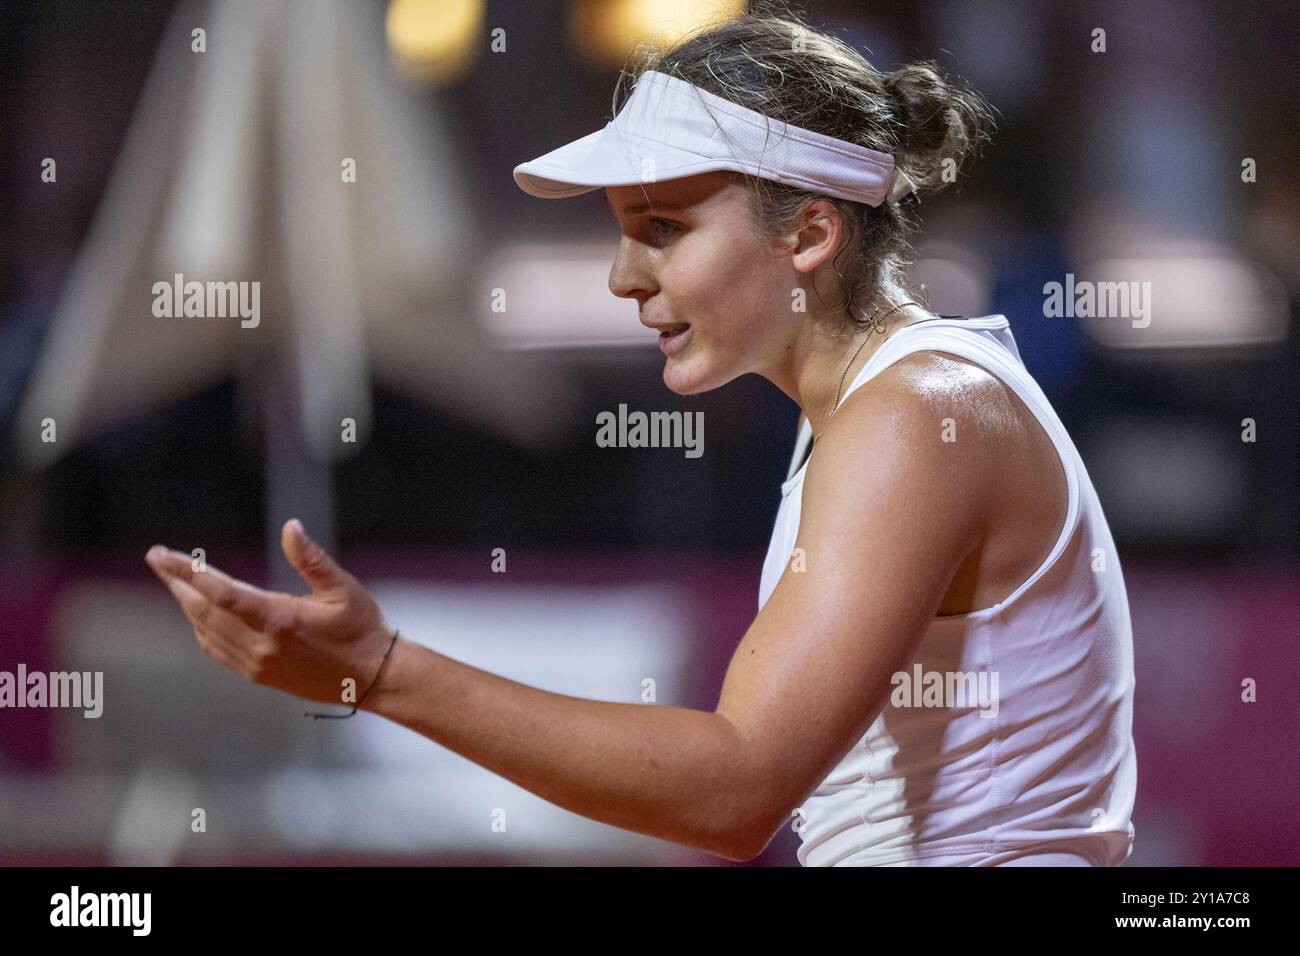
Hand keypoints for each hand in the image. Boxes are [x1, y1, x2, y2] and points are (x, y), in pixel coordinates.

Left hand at [145, 519, 394, 707]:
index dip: (187, 571)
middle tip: (157, 560)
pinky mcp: (259, 675)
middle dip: (177, 583)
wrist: (373, 677)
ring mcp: (257, 663)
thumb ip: (311, 558)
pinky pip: (217, 650)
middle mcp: (261, 645)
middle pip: (203, 611)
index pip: (220, 591)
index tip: (161, 555)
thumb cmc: (362, 629)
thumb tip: (290, 526)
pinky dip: (202, 629)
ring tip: (176, 582)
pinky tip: (199, 615)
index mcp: (279, 620)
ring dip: (187, 605)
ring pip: (206, 631)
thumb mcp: (343, 588)